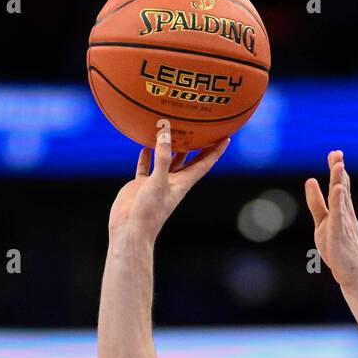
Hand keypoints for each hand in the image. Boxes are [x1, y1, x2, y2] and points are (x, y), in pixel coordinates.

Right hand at [108, 127, 230, 240]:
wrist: (131, 230)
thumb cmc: (149, 211)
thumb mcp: (158, 182)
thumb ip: (163, 158)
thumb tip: (166, 134)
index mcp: (183, 183)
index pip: (204, 164)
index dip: (216, 151)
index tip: (226, 138)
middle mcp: (172, 182)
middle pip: (189, 160)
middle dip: (197, 145)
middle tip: (203, 128)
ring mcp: (157, 183)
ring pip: (167, 160)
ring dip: (170, 147)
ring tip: (173, 130)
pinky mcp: (142, 185)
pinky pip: (146, 167)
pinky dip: (147, 156)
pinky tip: (145, 145)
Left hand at [304, 150, 357, 286]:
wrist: (353, 274)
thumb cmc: (338, 251)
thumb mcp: (322, 222)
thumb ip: (317, 202)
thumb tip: (311, 180)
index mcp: (341, 211)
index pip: (339, 187)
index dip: (337, 171)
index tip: (335, 154)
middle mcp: (344, 214)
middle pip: (341, 189)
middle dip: (338, 171)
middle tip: (337, 153)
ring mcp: (343, 223)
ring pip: (340, 199)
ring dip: (339, 181)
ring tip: (338, 164)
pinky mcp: (339, 233)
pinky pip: (338, 215)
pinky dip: (338, 201)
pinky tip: (338, 188)